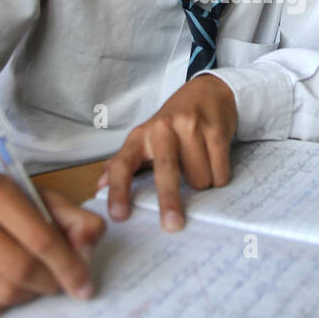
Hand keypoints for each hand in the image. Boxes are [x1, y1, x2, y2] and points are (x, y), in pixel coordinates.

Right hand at [0, 172, 104, 317]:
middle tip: (61, 283)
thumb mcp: (42, 199)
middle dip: (51, 282)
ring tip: (35, 281)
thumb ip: (75, 218)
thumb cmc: (4, 203)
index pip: (39, 237)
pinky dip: (4, 306)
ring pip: (3, 293)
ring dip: (30, 294)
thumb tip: (87, 245)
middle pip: (20, 269)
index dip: (68, 265)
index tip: (85, 284)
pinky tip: (7, 286)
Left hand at [102, 74, 237, 230]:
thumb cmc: (173, 124)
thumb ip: (124, 164)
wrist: (207, 92)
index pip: (123, 164)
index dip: (118, 190)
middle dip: (169, 200)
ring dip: (203, 183)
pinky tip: (215, 164)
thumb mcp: (145, 139)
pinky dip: (219, 177)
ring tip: (200, 166)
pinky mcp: (216, 130)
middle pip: (166, 170)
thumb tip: (99, 187)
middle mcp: (163, 128)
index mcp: (140, 136)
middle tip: (172, 225)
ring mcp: (191, 126)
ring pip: (199, 178)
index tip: (120, 215)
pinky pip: (219, 172)